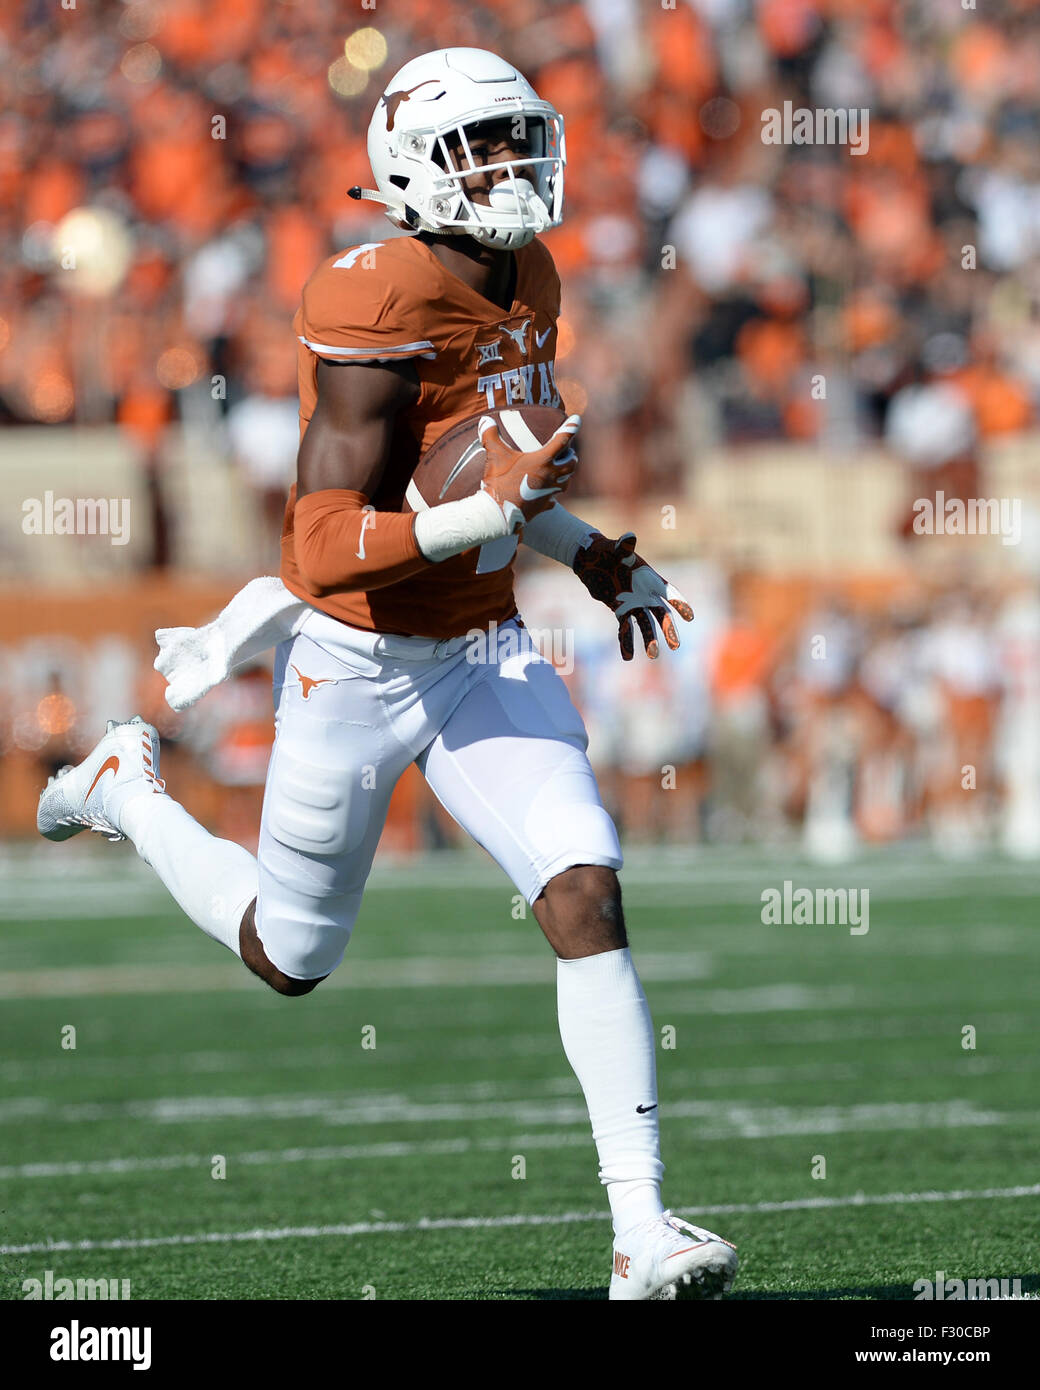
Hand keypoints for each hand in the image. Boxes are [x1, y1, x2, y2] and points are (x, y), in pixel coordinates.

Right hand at [479, 413, 580, 530]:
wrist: (499, 514)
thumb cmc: (499, 483)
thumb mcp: (494, 456)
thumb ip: (490, 436)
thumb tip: (484, 420)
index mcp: (543, 461)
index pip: (562, 440)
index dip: (571, 427)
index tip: (577, 418)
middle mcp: (551, 476)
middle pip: (572, 463)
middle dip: (571, 455)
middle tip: (566, 451)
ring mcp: (549, 492)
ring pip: (566, 481)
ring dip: (566, 474)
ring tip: (559, 470)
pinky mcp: (544, 505)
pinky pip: (553, 499)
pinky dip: (553, 494)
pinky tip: (547, 493)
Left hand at [573, 532, 693, 659]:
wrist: (591, 560)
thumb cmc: (607, 551)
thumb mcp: (615, 549)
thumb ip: (624, 547)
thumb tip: (629, 537)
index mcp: (650, 579)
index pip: (668, 593)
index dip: (679, 604)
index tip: (690, 616)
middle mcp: (645, 594)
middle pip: (661, 615)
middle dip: (668, 630)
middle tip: (675, 646)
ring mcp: (634, 604)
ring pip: (645, 625)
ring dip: (649, 640)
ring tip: (653, 656)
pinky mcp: (620, 610)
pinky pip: (625, 628)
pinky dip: (626, 641)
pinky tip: (627, 656)